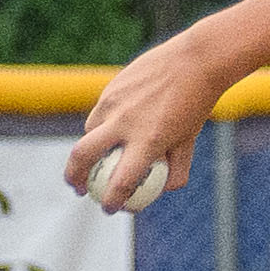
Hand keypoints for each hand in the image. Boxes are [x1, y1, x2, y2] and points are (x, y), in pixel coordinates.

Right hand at [65, 29, 229, 206]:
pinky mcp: (110, 88)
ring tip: (93, 160)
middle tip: (78, 189)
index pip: (121, 182)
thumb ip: (175, 170)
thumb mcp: (188, 141)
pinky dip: (99, 127)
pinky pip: (97, 114)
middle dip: (74, 177)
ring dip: (86, 151)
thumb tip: (160, 191)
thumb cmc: (195, 105)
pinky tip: (108, 131)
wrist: (195, 61)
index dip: (112, 200)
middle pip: (83, 156)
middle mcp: (126, 123)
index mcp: (148, 142)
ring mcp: (114, 103)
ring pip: (88, 134)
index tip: (109, 208)